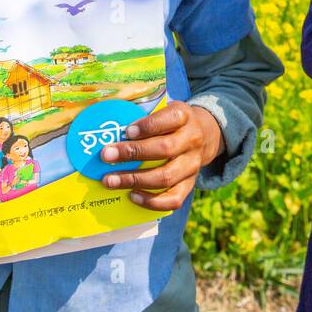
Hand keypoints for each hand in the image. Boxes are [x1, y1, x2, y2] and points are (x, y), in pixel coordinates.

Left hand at [99, 101, 223, 210]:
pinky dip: (151, 201)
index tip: (126, 131)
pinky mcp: (190, 184)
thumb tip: (110, 129)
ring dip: (134, 180)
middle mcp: (192, 140)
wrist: (204, 135)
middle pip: (164, 149)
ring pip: (165, 176)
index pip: (170, 119)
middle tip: (106, 155)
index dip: (148, 126)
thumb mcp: (164, 109)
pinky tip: (132, 195)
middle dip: (132, 153)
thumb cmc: (172, 122)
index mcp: (184, 116)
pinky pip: (173, 199)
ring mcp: (193, 164)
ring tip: (110, 180)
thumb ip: (143, 116)